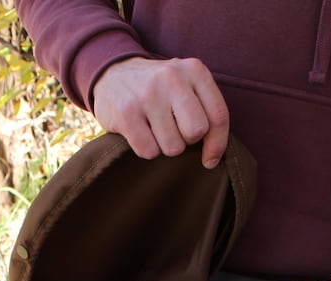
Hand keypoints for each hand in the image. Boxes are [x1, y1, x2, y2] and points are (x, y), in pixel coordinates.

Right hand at [93, 56, 229, 168]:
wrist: (112, 74)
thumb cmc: (159, 90)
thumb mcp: (187, 86)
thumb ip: (207, 111)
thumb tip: (212, 158)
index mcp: (194, 70)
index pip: (218, 116)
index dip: (217, 144)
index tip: (210, 159)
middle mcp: (171, 77)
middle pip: (196, 132)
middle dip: (187, 140)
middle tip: (174, 130)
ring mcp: (147, 94)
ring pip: (173, 147)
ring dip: (165, 146)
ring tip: (155, 128)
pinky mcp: (126, 113)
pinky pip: (149, 151)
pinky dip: (146, 149)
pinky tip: (141, 133)